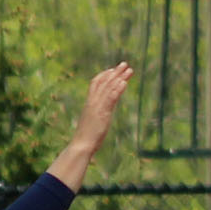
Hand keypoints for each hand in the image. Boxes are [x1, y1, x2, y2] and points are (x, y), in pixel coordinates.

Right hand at [45, 62, 132, 191]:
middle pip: (104, 82)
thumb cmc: (85, 139)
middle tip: (124, 64)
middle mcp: (93, 102)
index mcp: (89, 103)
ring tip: (129, 70)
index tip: (112, 70)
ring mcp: (97, 107)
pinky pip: (111, 98)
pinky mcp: (102, 113)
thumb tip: (99, 118)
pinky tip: (125, 83)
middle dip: (115, 72)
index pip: (96, 83)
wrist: (81, 146)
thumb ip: (95, 117)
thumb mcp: (90, 124)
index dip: (104, 75)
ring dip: (120, 77)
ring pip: (109, 87)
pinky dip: (118, 89)